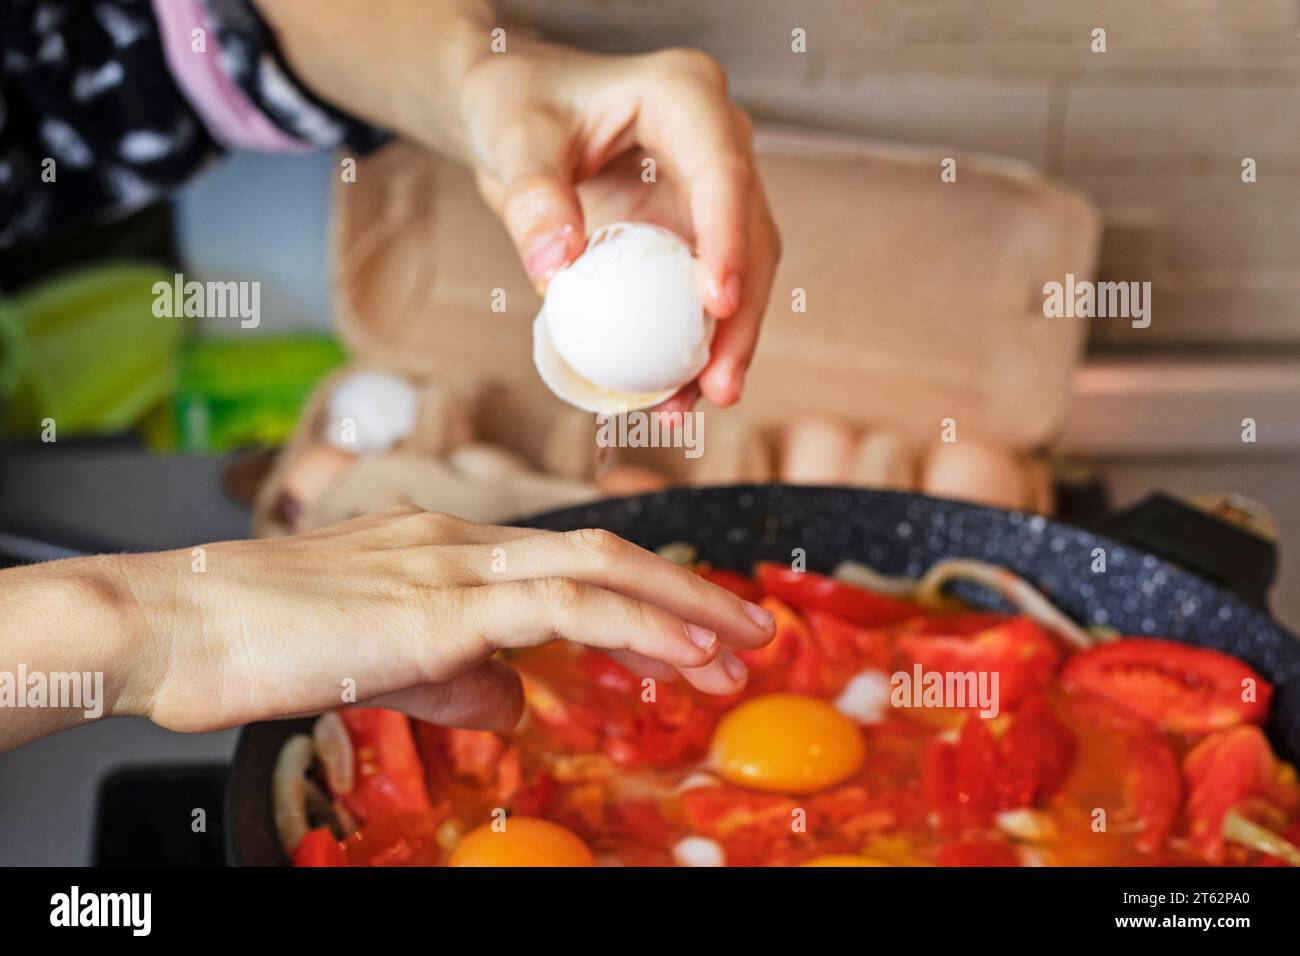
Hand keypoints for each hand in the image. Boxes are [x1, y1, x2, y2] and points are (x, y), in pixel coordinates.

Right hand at [115, 509, 774, 734]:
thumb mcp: (379, 662)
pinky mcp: (437, 604)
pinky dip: (632, 624)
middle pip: (605, 554)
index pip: (570, 562)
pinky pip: (559, 605)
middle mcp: (460, 543)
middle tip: (752, 627)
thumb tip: (515, 700)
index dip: (644, 592)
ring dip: (681, 607)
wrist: (170, 624)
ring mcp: (451, 566)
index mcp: (446, 550)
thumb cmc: (256, 641)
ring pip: (599, 569)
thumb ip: (455, 676)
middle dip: (688, 592)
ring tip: (740, 647)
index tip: (698, 626)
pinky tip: (679, 652)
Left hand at [254, 0, 779, 411]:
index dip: (728, 239)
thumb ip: (532, 196)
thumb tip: (555, 268)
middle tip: (719, 385)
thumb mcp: (513, 139)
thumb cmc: (518, 106)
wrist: (517, 115)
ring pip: (741, 275)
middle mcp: (716, 143)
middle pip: (752, 234)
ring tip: (689, 406)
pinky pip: (702, 298)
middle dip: (741, 317)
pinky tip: (670, 394)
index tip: (715, 304)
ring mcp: (711, 194)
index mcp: (686, 95)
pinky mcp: (693, 237)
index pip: (723, 170)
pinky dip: (690, 346)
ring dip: (723, 346)